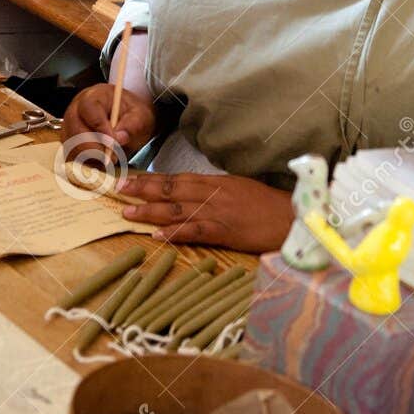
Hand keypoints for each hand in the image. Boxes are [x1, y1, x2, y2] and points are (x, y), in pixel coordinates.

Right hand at [62, 83, 156, 158]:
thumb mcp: (140, 115)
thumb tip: (119, 138)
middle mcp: (76, 110)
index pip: (89, 109)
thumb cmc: (131, 114)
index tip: (113, 143)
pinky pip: (72, 156)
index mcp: (94, 96)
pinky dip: (87, 164)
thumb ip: (133, 125)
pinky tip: (102, 164)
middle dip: (96, 148)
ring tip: (110, 160)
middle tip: (114, 157)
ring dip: (92, 158)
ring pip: (72, 146)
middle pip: (76, 130)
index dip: (100, 128)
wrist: (126, 119)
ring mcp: (69, 127)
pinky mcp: (69, 143)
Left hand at [118, 173, 292, 253]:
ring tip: (128, 212)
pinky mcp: (226, 231)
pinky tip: (157, 235)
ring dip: (151, 211)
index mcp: (217, 182)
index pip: (178, 178)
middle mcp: (214, 194)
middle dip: (144, 189)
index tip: (131, 178)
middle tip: (118, 189)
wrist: (294, 219)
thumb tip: (192, 192)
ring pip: (178, 209)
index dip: (152, 178)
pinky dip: (175, 232)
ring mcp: (219, 212)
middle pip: (172, 189)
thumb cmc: (269, 206)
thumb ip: (215, 190)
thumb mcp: (240, 189)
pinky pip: (196, 231)